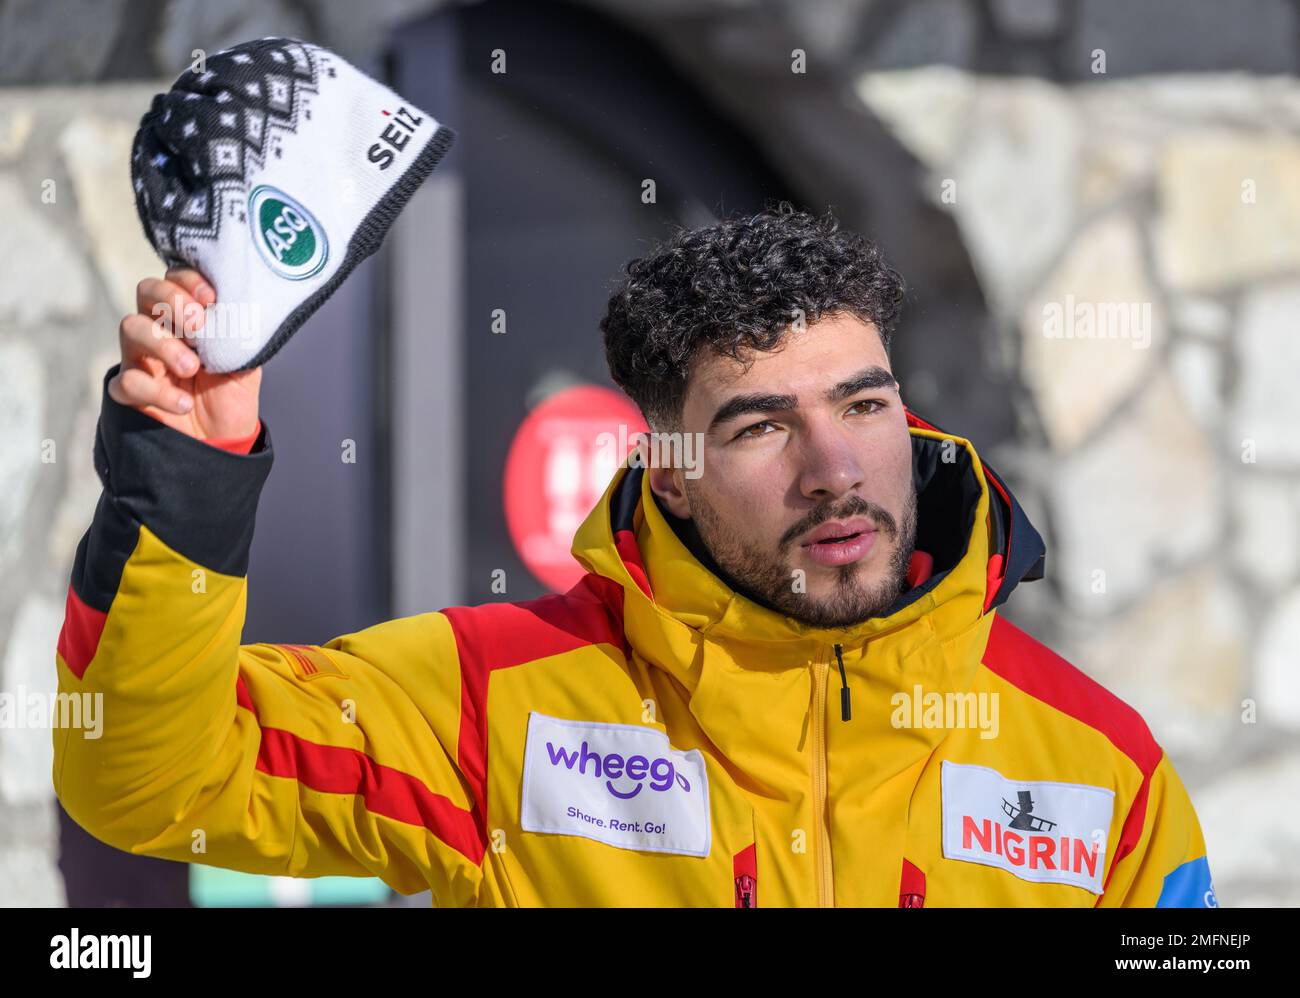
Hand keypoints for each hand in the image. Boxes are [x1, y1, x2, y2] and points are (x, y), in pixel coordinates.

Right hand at [107, 268, 261, 439]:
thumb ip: (240, 335)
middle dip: (172, 300)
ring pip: (131, 327)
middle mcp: (160, 329)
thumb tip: (241, 309)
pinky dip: (157, 391)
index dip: (190, 281)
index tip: (212, 299)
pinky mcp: (129, 392)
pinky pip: (127, 381)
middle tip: (199, 327)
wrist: (223, 440)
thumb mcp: (245, 363)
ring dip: (164, 344)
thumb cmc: (231, 395)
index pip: (176, 279)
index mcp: (187, 317)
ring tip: (192, 368)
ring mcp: (141, 358)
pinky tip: (183, 403)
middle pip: (147, 291)